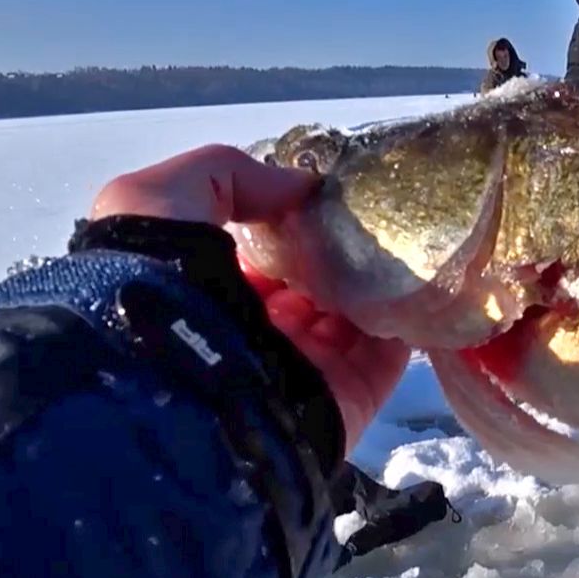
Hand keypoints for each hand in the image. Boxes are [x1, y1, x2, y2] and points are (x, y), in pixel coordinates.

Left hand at [90, 145, 407, 448]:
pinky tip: (423, 283)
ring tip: (409, 241)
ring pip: (357, 320)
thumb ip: (226, 174)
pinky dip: (407, 325)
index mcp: (207, 290)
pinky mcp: (342, 402)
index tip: (330, 196)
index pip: (265, 255)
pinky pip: (385, 359)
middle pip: (316, 286)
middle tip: (380, 216)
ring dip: (383, 283)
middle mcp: (254, 332)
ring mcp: (301, 372)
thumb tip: (306, 188)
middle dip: (346, 252)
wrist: (172, 389)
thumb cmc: (156, 287)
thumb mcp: (156, 199)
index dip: (295, 222)